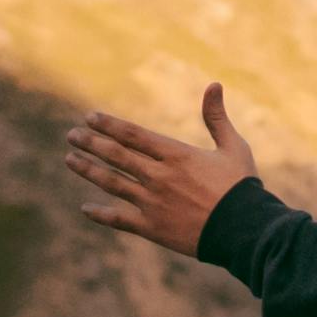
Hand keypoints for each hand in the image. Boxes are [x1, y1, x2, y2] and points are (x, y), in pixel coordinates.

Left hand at [63, 86, 254, 259]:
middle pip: (116, 155)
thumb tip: (214, 84)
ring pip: (111, 182)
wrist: (246, 231)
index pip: (132, 135)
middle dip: (90, 143)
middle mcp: (159, 176)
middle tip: (72, 135)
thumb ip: (217, 118)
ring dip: (88, 170)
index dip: (108, 125)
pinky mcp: (152, 228)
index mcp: (176, 155)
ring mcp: (153, 203)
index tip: (90, 118)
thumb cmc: (242, 188)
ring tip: (70, 159)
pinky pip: (119, 219)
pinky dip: (100, 213)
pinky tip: (85, 208)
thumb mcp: (234, 148)